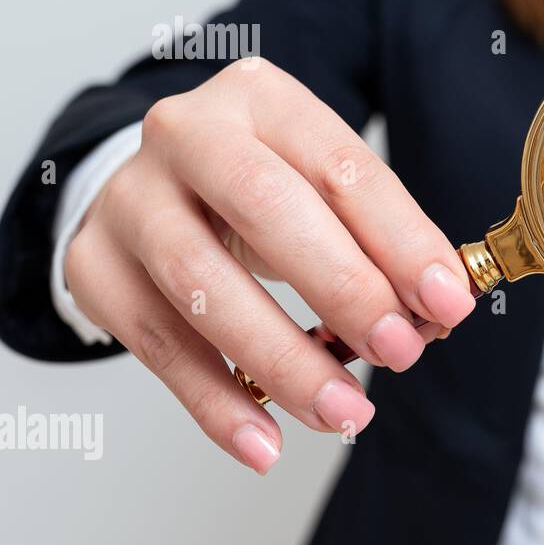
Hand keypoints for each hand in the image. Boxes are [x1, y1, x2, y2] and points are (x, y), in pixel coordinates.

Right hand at [65, 59, 476, 472]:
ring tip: (345, 412)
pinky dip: (215, 402)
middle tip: (398, 351)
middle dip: (344, 287)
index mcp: (264, 100)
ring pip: (201, 283)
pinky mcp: (94, 266)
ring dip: (283, 359)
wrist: (158, 188)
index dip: (401, 239)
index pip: (341, 168)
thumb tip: (434, 318)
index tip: (447, 302)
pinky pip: (157, 345)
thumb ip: (380, 248)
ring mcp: (130, 199)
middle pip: (267, 209)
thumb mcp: (325, 196)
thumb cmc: (265, 195)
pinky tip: (264, 444)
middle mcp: (187, 134)